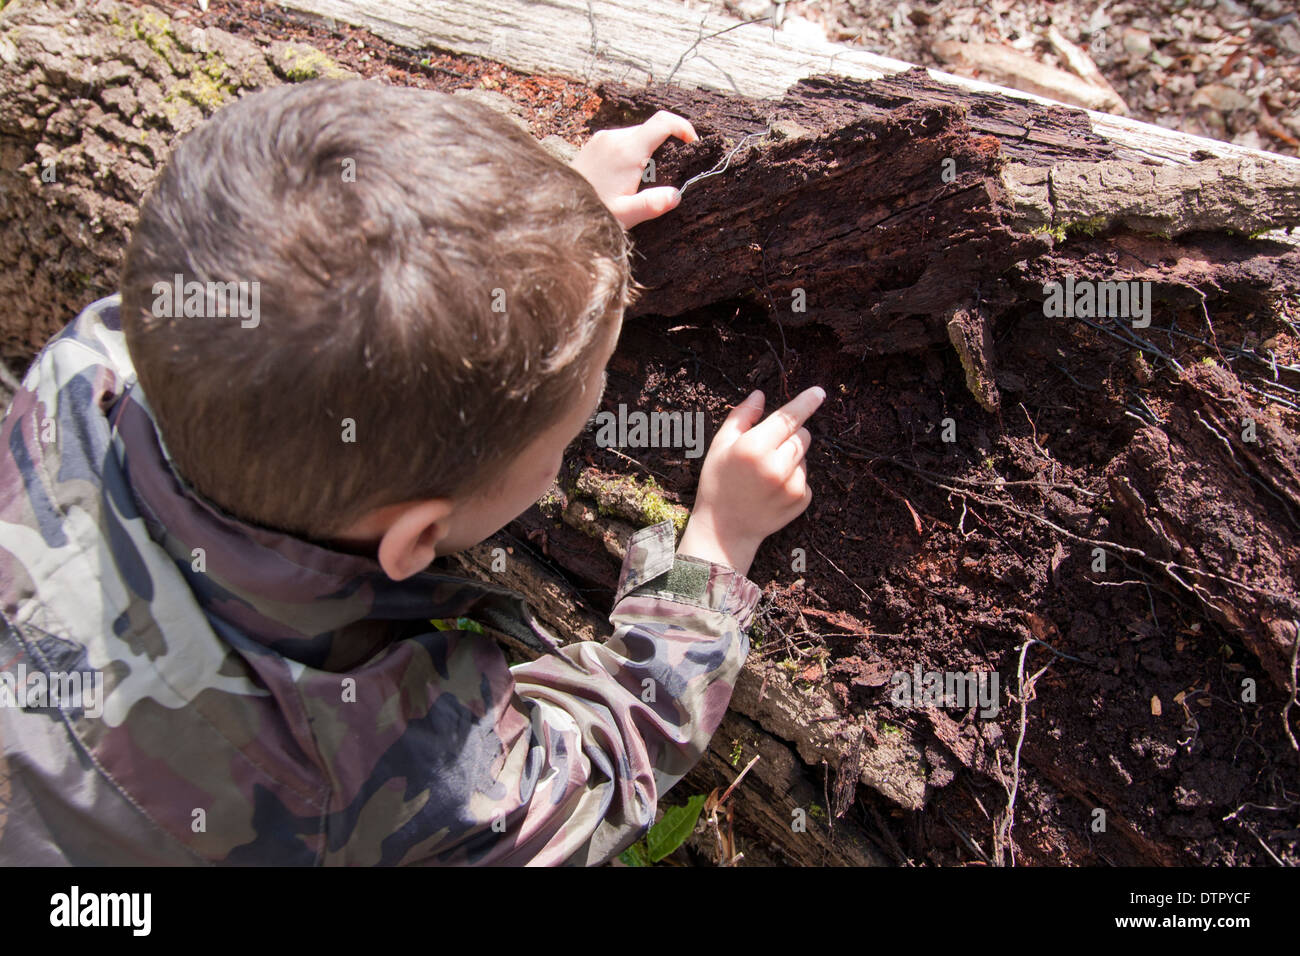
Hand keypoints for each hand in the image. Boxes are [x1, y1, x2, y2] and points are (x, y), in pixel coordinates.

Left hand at [570, 110, 696, 228]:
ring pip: (636, 135)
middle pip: (651, 129)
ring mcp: (602, 138)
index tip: (692, 143)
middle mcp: (614, 137)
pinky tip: (625, 177)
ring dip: (647, 152)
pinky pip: (621, 140)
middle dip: (665, 147)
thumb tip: (676, 195)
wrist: (558, 205)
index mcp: (627, 150)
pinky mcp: (594, 143)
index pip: (663, 122)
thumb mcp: (626, 214)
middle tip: (667, 175)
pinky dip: (631, 152)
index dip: (683, 128)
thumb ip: (652, 204)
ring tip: (643, 181)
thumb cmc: (592, 210)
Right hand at [677, 386, 825, 577]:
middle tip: (766, 451)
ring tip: (766, 475)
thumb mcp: (720, 446)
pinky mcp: (801, 499)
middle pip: (802, 435)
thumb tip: (760, 394)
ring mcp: (792, 484)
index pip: (788, 417)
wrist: (725, 530)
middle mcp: (776, 465)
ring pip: (804, 455)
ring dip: (791, 458)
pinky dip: (793, 479)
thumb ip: (741, 416)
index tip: (819, 392)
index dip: (806, 402)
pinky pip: (805, 477)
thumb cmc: (718, 483)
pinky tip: (772, 490)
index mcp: (754, 447)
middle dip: (789, 436)